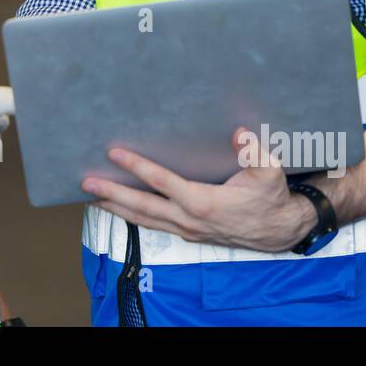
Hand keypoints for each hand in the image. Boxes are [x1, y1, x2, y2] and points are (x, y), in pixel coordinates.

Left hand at [81, 127, 315, 251]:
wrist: (279, 230)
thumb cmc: (271, 197)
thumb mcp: (270, 172)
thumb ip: (254, 151)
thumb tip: (239, 133)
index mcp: (204, 202)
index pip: (163, 183)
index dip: (138, 168)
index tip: (116, 154)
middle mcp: (189, 219)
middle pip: (142, 207)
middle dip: (112, 193)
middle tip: (86, 182)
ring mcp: (186, 229)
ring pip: (143, 220)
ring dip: (115, 207)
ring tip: (90, 195)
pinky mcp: (188, 232)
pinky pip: (153, 224)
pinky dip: (131, 216)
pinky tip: (117, 206)